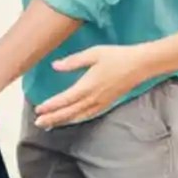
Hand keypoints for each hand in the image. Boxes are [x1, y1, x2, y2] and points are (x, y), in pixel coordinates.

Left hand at [33, 45, 151, 128]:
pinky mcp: (107, 103)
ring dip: (63, 121)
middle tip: (38, 123)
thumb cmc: (117, 56)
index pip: (64, 100)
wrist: (140, 65)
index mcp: (87, 86)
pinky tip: (72, 119)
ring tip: (50, 124)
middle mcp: (92, 98)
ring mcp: (100, 103)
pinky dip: (77, 119)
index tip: (38, 109)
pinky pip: (88, 115)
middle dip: (53, 118)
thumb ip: (73, 61)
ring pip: (78, 116)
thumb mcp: (93, 53)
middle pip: (69, 112)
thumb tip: (55, 66)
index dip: (50, 106)